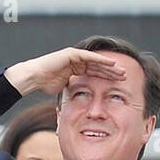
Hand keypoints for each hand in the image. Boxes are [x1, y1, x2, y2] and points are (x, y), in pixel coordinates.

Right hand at [4, 47, 128, 97]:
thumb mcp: (64, 90)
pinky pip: (89, 57)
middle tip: (125, 77)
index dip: (106, 79)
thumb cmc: (45, 84)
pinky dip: (100, 61)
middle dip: (111, 72)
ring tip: (121, 71)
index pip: (95, 74)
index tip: (117, 85)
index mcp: (76, 70)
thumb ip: (73, 92)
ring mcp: (75, 56)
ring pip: (96, 61)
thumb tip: (79, 106)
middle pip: (98, 67)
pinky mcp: (73, 54)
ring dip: (109, 66)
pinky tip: (111, 64)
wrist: (35, 77)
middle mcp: (77, 61)